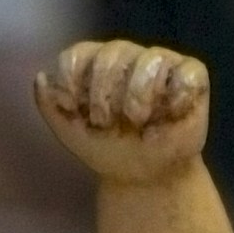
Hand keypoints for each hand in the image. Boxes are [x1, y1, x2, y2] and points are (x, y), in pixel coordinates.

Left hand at [31, 34, 211, 182]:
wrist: (144, 178)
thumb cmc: (108, 149)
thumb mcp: (70, 132)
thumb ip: (50, 106)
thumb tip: (41, 77)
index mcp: (95, 63)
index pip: (79, 54)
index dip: (72, 79)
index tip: (73, 107)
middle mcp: (127, 56)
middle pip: (112, 54)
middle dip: (104, 94)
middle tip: (106, 123)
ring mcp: (161, 62)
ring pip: (151, 59)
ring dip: (139, 95)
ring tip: (137, 121)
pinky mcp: (192, 76)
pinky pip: (188, 73)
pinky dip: (178, 97)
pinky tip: (169, 117)